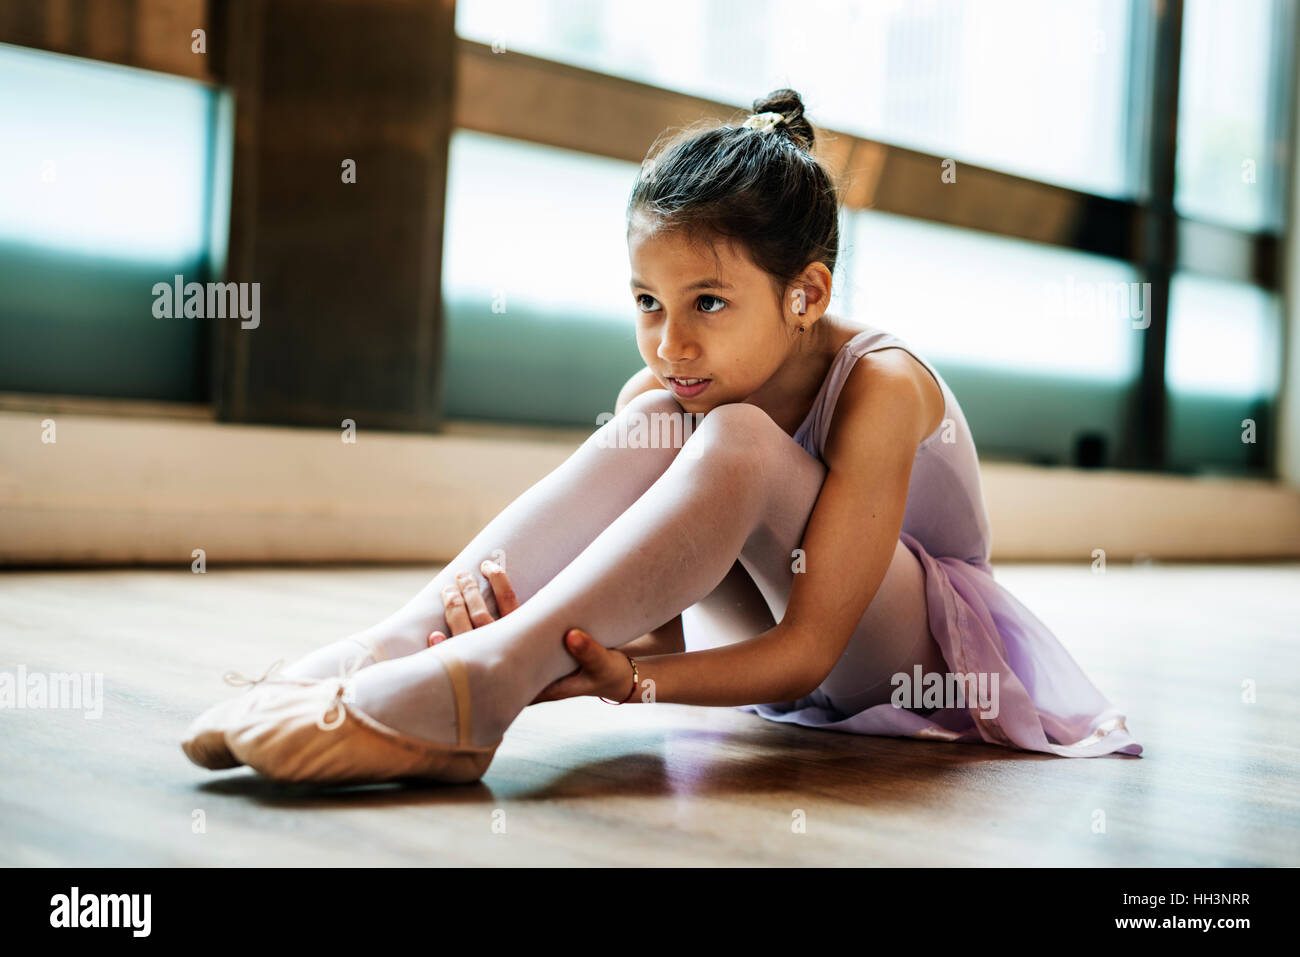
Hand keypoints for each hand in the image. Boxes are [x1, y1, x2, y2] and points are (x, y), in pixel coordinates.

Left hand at [428, 564, 633, 704]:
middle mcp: (518, 677)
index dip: (485, 626)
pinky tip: (433, 633)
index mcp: (536, 680)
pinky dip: (459, 639)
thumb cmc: (606, 671)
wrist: (607, 680)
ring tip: (450, 588)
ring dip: (461, 616)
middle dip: (468, 609)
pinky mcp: (513, 660)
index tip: (472, 601)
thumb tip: (572, 636)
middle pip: (485, 640)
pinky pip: (480, 648)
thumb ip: (589, 652)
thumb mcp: (603, 663)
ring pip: (478, 643)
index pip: (504, 648)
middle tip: (460, 579)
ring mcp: (513, 670)